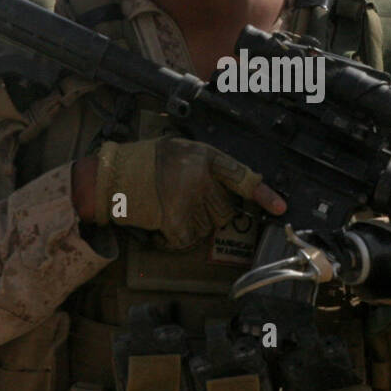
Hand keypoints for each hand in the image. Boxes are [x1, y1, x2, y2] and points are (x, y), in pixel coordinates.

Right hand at [77, 137, 285, 249]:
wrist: (110, 177)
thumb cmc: (142, 162)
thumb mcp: (179, 150)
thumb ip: (205, 165)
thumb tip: (228, 186)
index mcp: (204, 156)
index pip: (242, 177)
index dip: (263, 194)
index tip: (280, 207)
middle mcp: (201, 178)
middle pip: (225, 210)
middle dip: (209, 211)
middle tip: (183, 199)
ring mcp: (189, 200)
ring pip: (207, 227)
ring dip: (191, 224)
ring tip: (168, 206)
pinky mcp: (175, 220)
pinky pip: (188, 240)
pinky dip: (174, 238)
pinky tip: (160, 222)